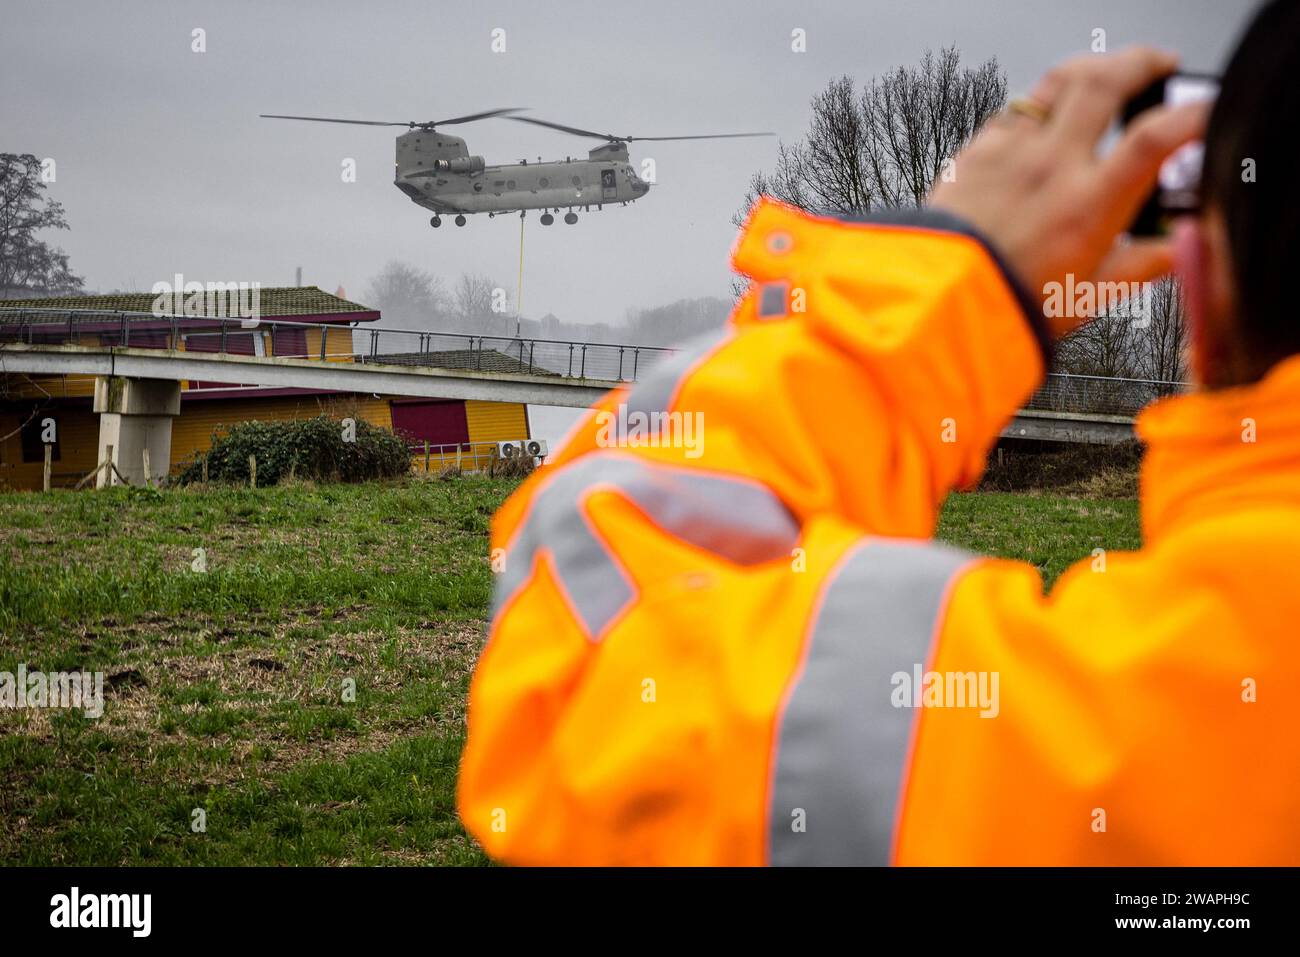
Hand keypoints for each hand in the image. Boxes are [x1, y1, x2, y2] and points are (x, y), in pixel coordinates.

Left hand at [929, 47, 1208, 336]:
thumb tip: (1174, 252)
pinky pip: (1013, 110)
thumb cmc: (1005, 307)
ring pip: (1057, 82)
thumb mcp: (1086, 298)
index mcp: (1087, 205)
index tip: (1205, 112)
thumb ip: (1138, 267)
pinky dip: (1040, 103)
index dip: (1192, 116)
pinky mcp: (974, 153)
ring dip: (1091, 68)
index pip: (1155, 139)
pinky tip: (1045, 116)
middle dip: (1143, 62)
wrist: (936, 305)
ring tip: (1108, 72)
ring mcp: (1009, 154)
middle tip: (1161, 64)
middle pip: (1105, 82)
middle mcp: (1049, 167)